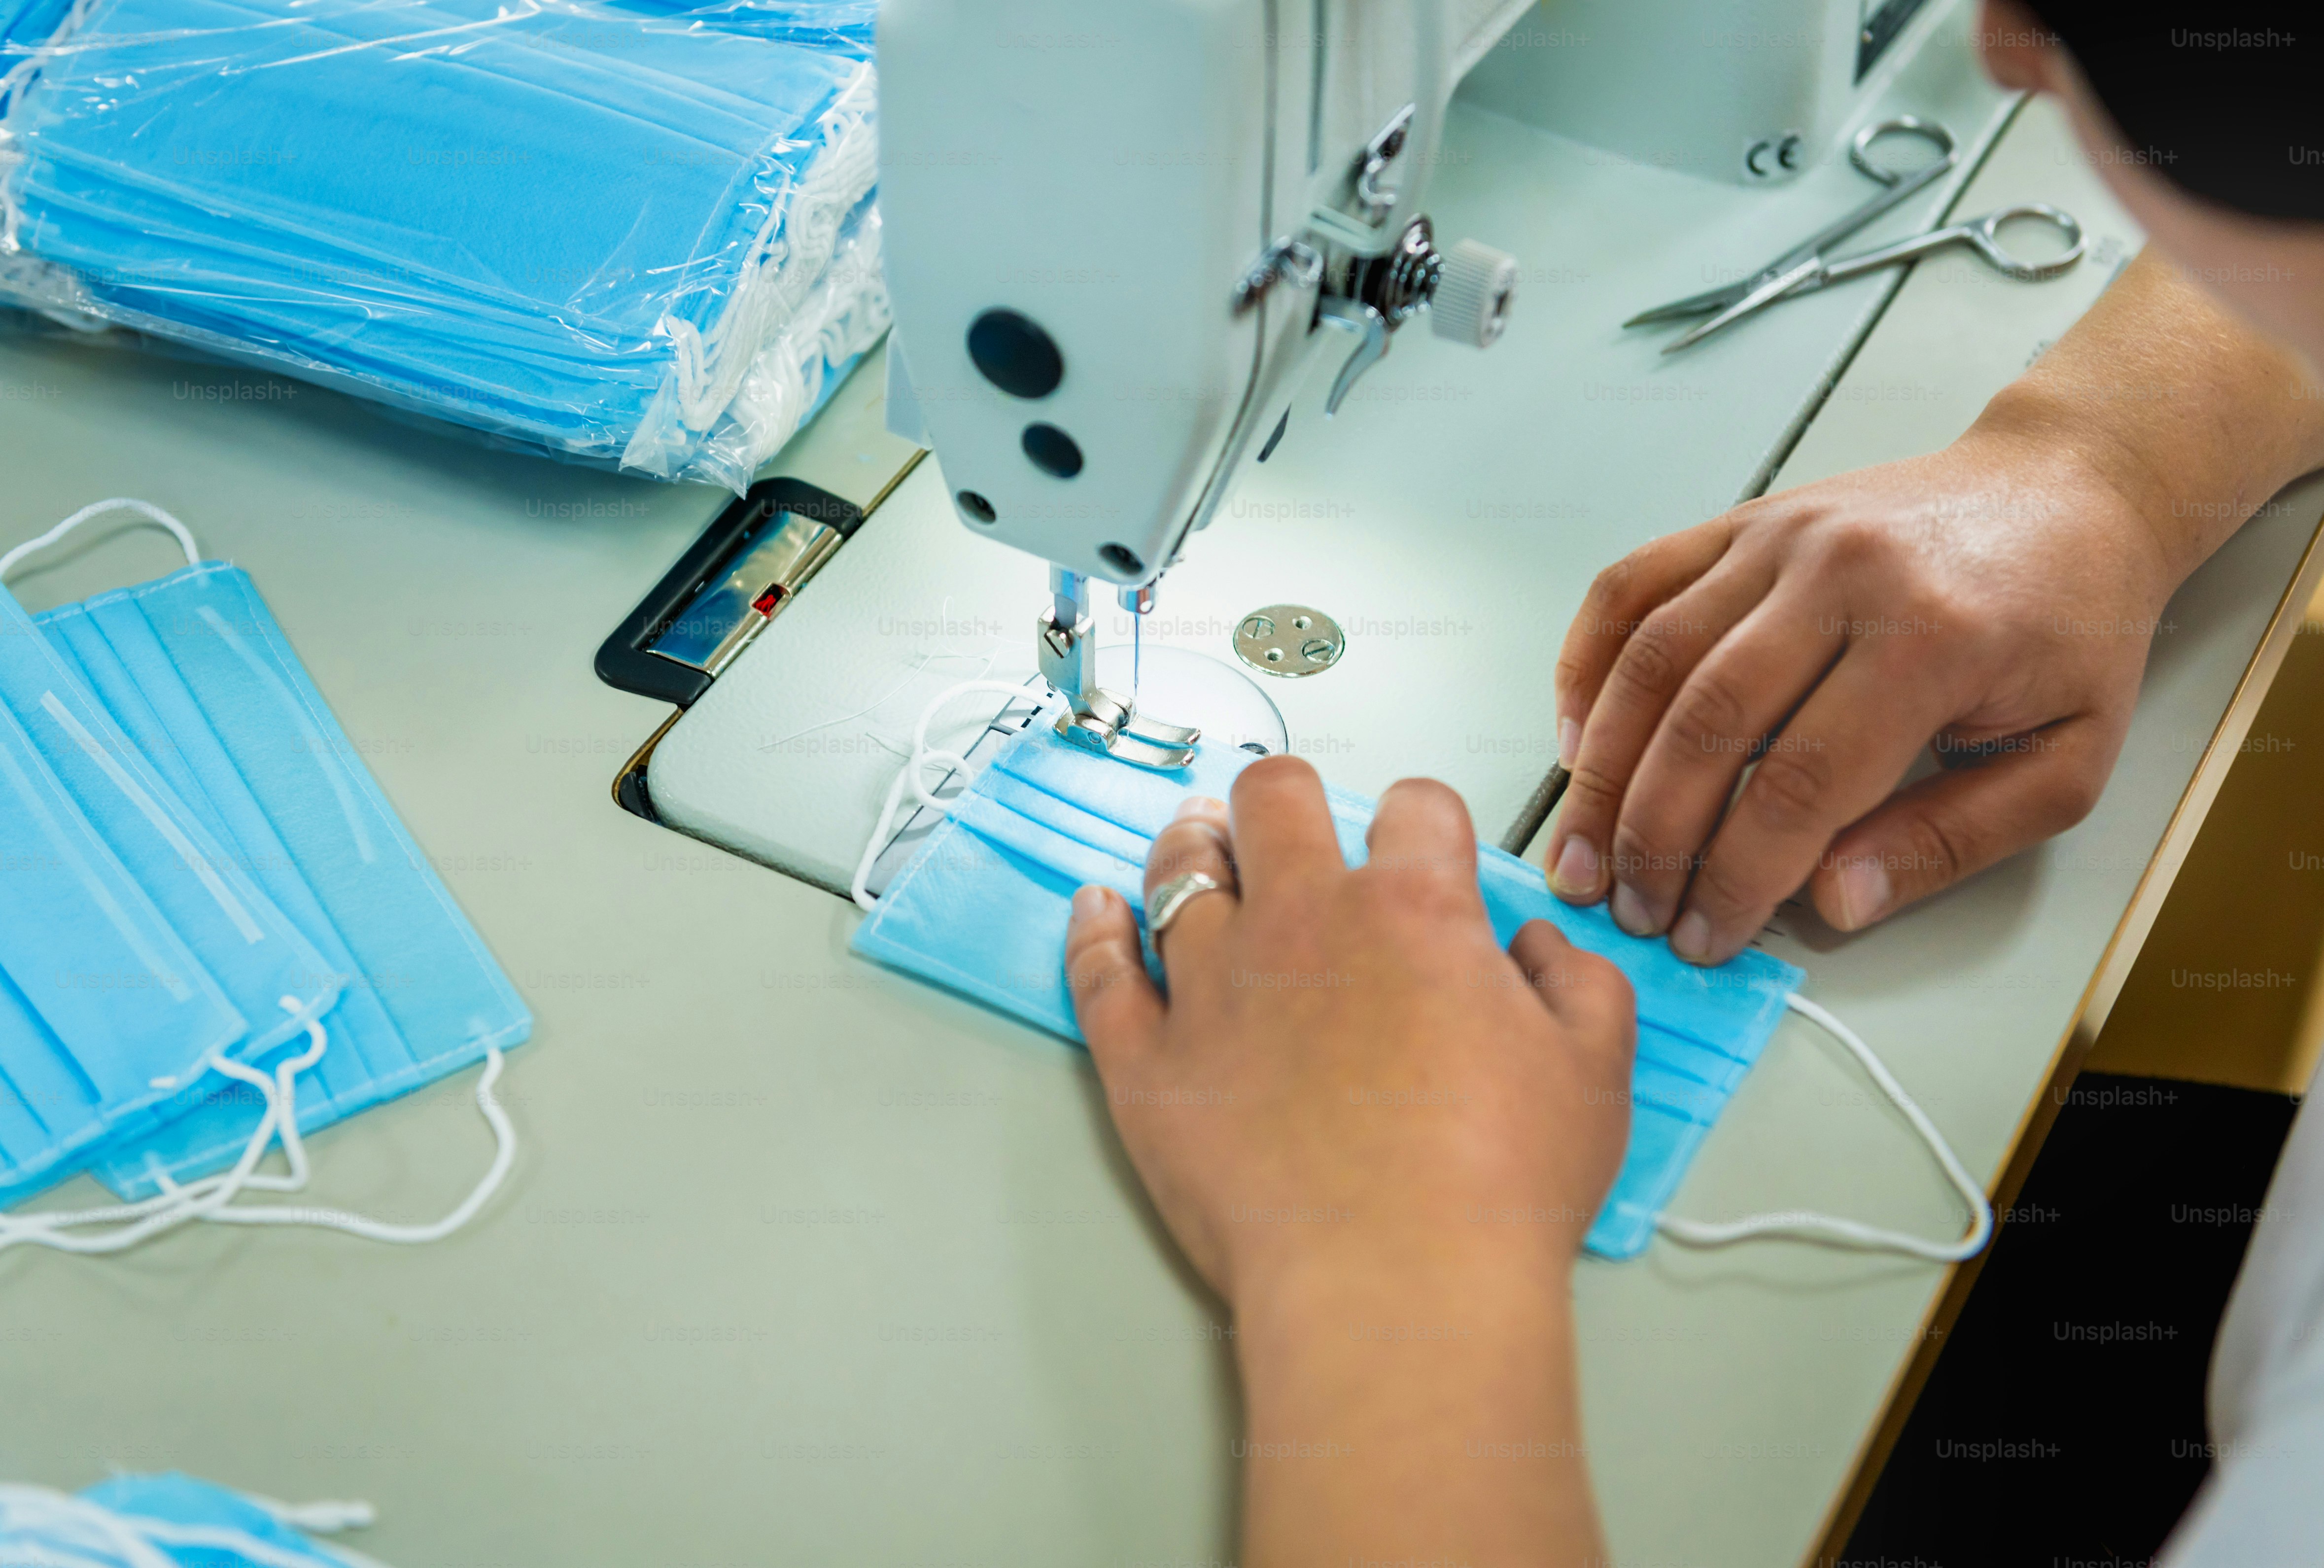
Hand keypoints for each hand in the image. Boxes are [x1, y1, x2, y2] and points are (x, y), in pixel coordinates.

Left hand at [1065, 757, 1631, 1564]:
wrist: (1397, 1285)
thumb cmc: (1499, 1190)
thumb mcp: (1591, 1074)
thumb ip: (1577, 985)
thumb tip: (1538, 947)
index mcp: (1414, 912)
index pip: (1415, 809)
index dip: (1422, 819)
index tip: (1421, 843)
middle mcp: (1305, 924)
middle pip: (1274, 802)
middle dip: (1283, 797)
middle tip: (1285, 817)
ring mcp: (1213, 987)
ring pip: (1180, 870)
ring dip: (1190, 845)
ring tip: (1197, 840)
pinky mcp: (1147, 1062)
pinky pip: (1101, 971)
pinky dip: (1094, 930)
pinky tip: (1097, 908)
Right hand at [1544, 247, 2323, 967]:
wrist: (2070, 488)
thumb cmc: (2070, 629)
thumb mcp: (2065, 760)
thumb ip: (1953, 840)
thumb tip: (1832, 902)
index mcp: (1933, 641)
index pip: (1800, 783)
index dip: (1739, 875)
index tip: (1707, 937)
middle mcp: (1841, 575)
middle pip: (1707, 723)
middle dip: (1654, 836)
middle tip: (1631, 911)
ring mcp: (1779, 538)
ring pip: (1653, 659)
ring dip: (1603, 769)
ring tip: (1581, 851)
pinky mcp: (1742, 520)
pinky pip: (1631, 586)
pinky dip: (1586, 664)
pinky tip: (1577, 741)